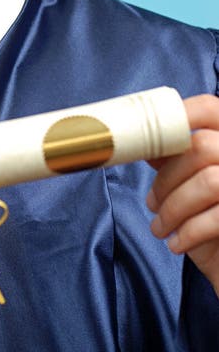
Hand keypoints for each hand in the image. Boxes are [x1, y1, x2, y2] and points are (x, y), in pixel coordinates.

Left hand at [147, 94, 218, 295]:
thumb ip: (176, 157)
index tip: (149, 138)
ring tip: (160, 227)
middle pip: (201, 147)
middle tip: (151, 202)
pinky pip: (216, 219)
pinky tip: (177, 243)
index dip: (178, 116)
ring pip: (207, 182)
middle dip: (167, 177)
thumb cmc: (213, 220)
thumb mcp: (194, 183)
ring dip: (173, 208)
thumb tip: (141, 142)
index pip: (209, 108)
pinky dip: (188, 232)